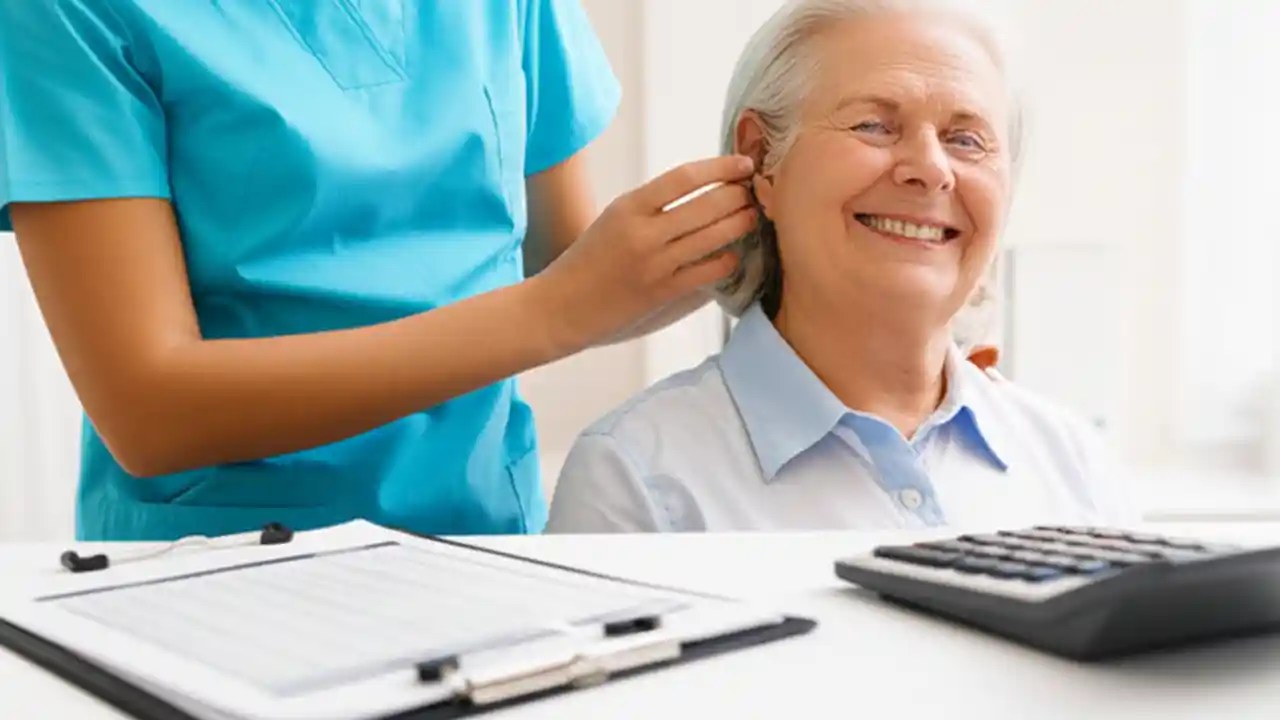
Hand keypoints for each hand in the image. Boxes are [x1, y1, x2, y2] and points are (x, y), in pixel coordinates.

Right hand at [530, 155, 757, 352]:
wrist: (561, 305)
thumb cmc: (589, 260)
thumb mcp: (614, 219)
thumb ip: (652, 205)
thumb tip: (702, 189)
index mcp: (629, 207)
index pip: (684, 177)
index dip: (720, 168)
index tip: (742, 164)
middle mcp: (642, 232)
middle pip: (706, 205)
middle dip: (738, 196)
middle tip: (754, 192)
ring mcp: (654, 264)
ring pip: (713, 237)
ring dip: (740, 224)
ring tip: (752, 216)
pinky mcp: (660, 293)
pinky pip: (708, 272)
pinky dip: (727, 260)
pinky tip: (735, 254)